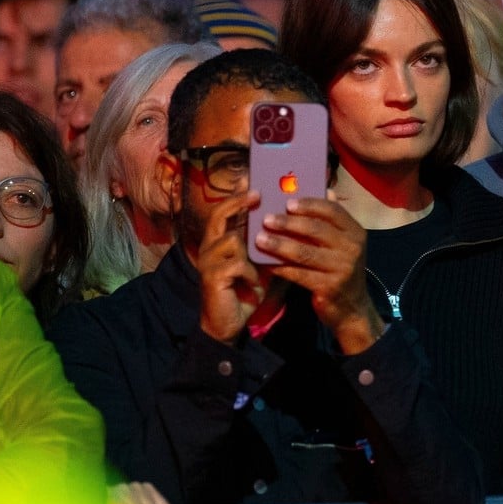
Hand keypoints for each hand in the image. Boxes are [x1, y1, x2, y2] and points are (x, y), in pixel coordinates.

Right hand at [196, 190, 265, 343]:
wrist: (229, 323)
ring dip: (253, 250)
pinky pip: (236, 264)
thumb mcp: (261, 262)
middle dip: (237, 202)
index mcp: (219, 241)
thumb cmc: (246, 290)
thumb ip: (270, 243)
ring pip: (233, 240)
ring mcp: (208, 262)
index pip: (224, 210)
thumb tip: (294, 223)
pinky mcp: (211, 277)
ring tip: (264, 263)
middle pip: (218, 215)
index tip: (252, 180)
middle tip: (257, 194)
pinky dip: (250, 272)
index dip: (236, 195)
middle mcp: (209, 247)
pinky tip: (254, 283)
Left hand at [254, 190, 384, 353]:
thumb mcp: (342, 243)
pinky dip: (281, 267)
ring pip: (305, 252)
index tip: (287, 202)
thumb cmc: (339, 269)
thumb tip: (325, 189)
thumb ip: (333, 220)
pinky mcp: (330, 287)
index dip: (309, 204)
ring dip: (279, 244)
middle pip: (317, 229)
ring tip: (259, 238)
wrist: (351, 307)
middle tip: (266, 219)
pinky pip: (300, 274)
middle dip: (288, 223)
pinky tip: (266, 263)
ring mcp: (343, 268)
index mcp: (355, 232)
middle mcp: (352, 248)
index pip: (333, 211)